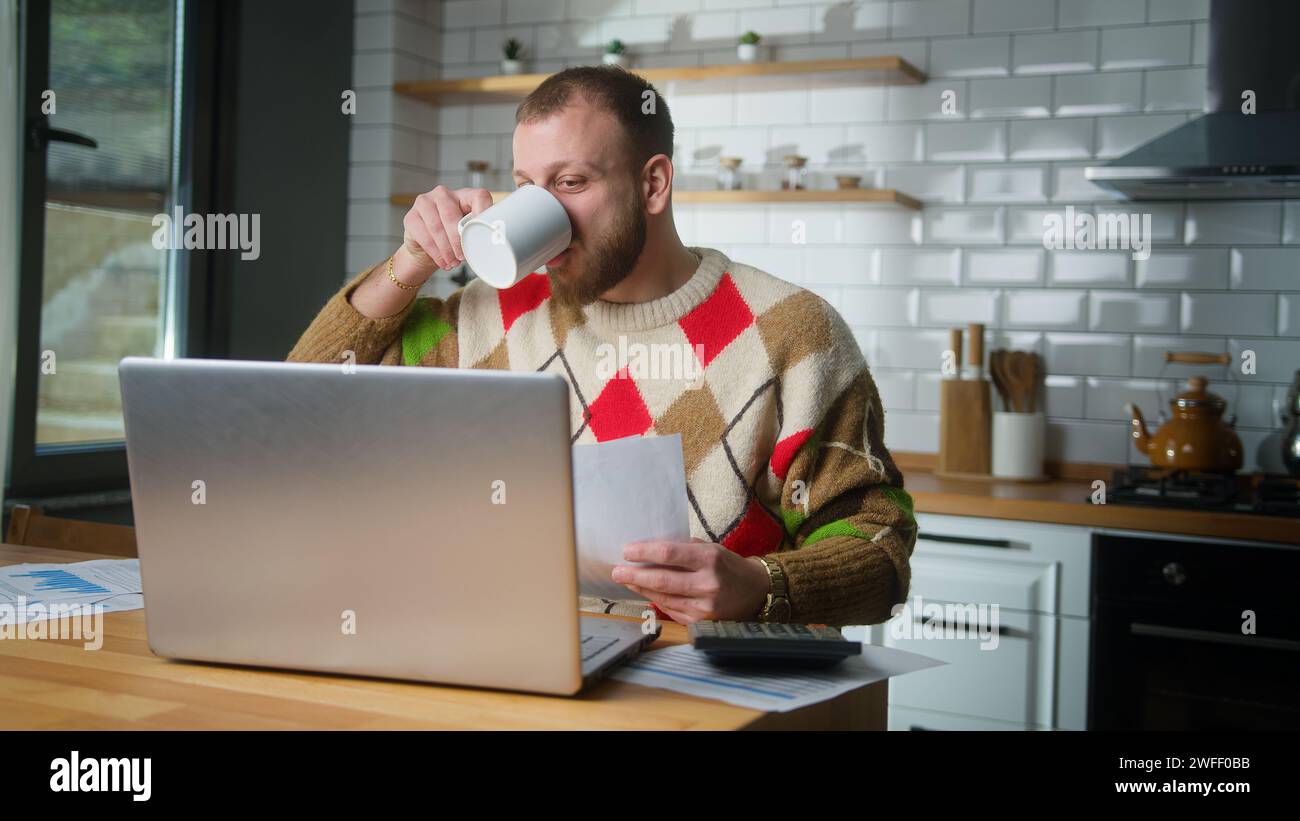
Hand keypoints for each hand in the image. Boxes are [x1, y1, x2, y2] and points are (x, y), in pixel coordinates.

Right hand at [400, 185, 492, 280]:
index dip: (484, 212)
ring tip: (453, 263)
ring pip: (436, 227)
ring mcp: (425, 203)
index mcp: (464, 195)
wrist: (428, 249)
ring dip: (446, 249)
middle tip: (463, 257)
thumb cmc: (454, 239)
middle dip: (458, 240)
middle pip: (452, 215)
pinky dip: (435, 252)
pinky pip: (424, 236)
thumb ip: (480, 232)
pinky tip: (442, 261)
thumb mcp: (469, 233)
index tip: (486, 230)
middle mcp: (444, 194)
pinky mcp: (411, 216)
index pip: (479, 196)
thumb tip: (493, 243)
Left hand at [611, 538, 771, 623]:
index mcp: (710, 559)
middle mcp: (707, 583)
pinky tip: (645, 593)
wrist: (756, 591)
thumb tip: (648, 549)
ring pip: (662, 597)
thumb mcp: (711, 548)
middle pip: (661, 579)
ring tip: (626, 580)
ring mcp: (704, 606)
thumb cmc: (728, 565)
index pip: (668, 553)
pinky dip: (656, 600)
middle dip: (634, 575)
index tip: (626, 551)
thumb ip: (683, 548)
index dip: (644, 552)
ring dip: (641, 589)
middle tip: (616, 571)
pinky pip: (671, 609)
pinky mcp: (701, 622)